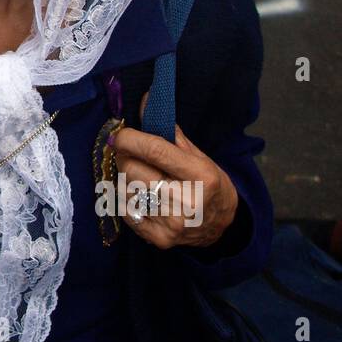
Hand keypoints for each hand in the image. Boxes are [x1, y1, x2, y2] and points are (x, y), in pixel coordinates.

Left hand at [110, 100, 238, 249]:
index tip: (120, 133)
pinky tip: (141, 196)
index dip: (130, 138)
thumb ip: (170, 134)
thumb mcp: (200, 157)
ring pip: (125, 189)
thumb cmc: (211, 186)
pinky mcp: (158, 239)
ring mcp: (170, 223)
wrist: (222, 228)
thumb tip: (145, 103)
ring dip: (126, 178)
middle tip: (131, 154)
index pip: (154, 150)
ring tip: (142, 177)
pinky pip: (125, 211)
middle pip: (133, 169)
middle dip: (126, 157)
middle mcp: (185, 202)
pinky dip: (127, 199)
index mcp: (200, 176)